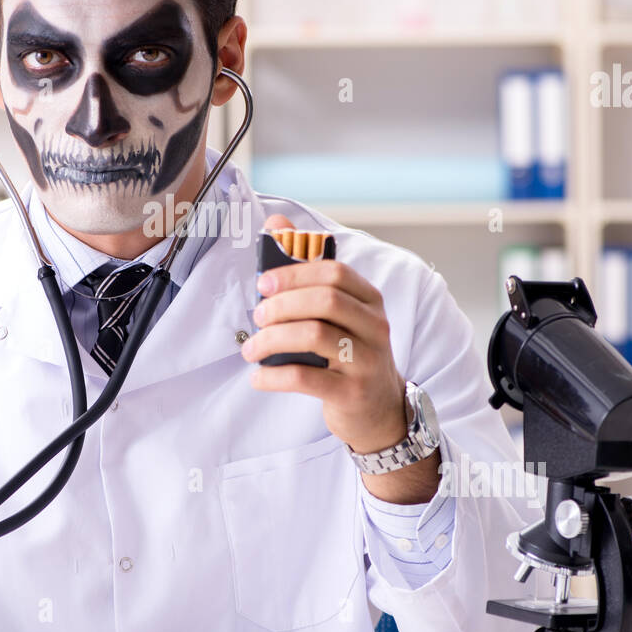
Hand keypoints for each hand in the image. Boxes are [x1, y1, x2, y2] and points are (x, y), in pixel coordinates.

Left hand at [241, 215, 407, 455]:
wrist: (380, 409)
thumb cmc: (348, 352)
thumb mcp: (337, 313)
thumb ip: (306, 268)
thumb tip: (276, 222)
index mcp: (369, 299)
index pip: (334, 272)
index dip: (294, 272)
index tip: (263, 284)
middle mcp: (374, 326)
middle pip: (325, 300)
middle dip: (281, 305)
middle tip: (257, 317)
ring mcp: (366, 360)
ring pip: (314, 336)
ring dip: (272, 340)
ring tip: (251, 349)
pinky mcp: (352, 392)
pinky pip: (306, 378)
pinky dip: (274, 375)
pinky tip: (259, 376)